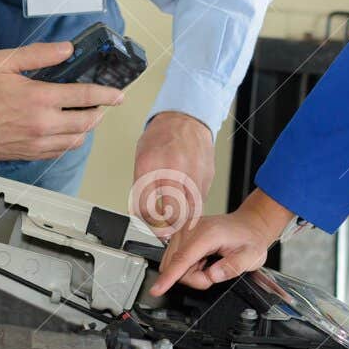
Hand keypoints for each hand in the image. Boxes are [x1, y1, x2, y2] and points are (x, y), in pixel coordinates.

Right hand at [0, 41, 123, 160]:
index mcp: (39, 98)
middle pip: (87, 122)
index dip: (107, 95)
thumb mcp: (5, 62)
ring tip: (84, 115)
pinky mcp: (30, 154)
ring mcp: (37, 142)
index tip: (118, 94)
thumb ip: (39, 54)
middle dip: (100, 112)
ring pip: (77, 139)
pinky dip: (70, 141)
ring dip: (86, 127)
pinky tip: (66, 129)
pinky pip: (61, 151)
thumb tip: (67, 49)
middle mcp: (42, 123)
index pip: (85, 96)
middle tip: (102, 103)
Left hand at [131, 112, 214, 237]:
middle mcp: (173, 171)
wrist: (185, 119)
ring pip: (190, 212)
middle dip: (167, 227)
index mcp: (150, 166)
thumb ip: (142, 186)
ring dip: (182, 220)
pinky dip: (192, 206)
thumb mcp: (142, 158)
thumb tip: (141, 212)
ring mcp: (193, 174)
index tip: (147, 221)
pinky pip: (200, 201)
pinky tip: (186, 202)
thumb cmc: (161, 137)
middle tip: (164, 230)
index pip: (145, 206)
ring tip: (175, 219)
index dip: (145, 220)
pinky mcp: (207, 176)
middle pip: (172, 214)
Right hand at [149, 189, 292, 295]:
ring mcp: (184, 230)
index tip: (157, 290)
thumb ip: (232, 267)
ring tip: (211, 264)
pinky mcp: (182, 234)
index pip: (182, 259)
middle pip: (176, 265)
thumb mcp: (251, 256)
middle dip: (193, 277)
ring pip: (174, 264)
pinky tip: (204, 260)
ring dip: (191, 272)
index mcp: (207, 233)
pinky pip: (176, 259)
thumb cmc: (249, 239)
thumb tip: (212, 275)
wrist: (248, 225)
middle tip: (215, 272)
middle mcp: (191, 228)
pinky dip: (189, 266)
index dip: (169, 277)